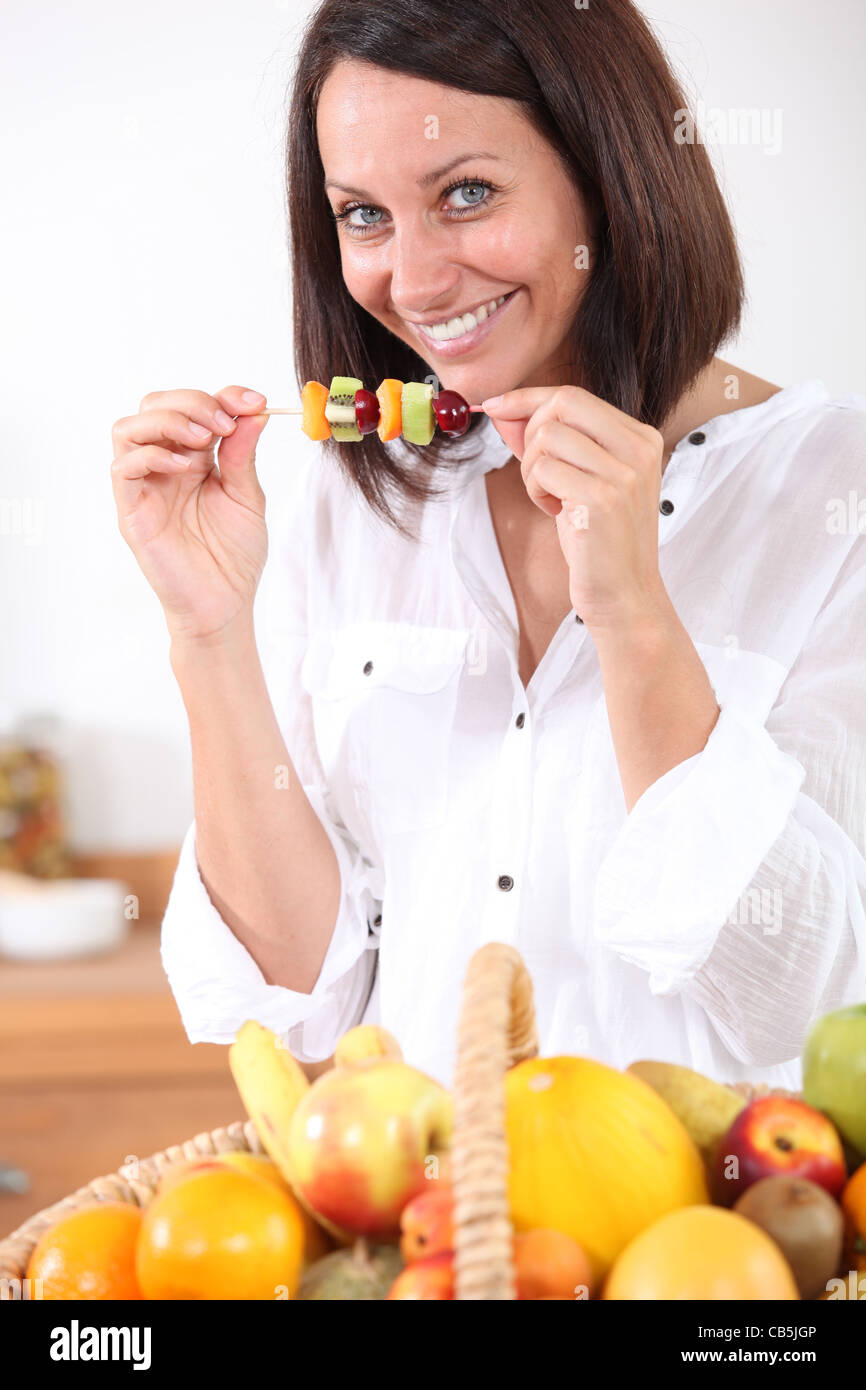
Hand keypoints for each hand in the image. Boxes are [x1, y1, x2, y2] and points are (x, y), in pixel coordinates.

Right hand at [110, 385, 270, 644]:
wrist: (224, 605)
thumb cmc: (234, 557)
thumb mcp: (247, 497)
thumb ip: (243, 454)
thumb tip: (253, 411)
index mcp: (195, 459)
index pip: (193, 408)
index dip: (222, 396)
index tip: (254, 402)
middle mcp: (165, 466)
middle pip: (155, 406)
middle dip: (191, 402)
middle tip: (224, 421)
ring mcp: (145, 486)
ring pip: (128, 428)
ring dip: (166, 420)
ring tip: (203, 439)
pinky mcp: (132, 510)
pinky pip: (122, 468)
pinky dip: (151, 455)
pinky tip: (184, 468)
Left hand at [482, 384, 668, 633]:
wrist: (624, 594)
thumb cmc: (599, 540)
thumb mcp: (582, 480)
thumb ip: (552, 443)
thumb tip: (505, 409)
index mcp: (640, 438)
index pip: (575, 395)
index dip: (528, 397)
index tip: (496, 405)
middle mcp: (638, 449)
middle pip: (562, 404)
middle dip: (530, 431)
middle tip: (535, 470)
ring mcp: (623, 473)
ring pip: (547, 437)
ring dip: (531, 468)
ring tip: (549, 497)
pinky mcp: (601, 498)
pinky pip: (542, 469)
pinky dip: (535, 490)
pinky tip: (554, 511)